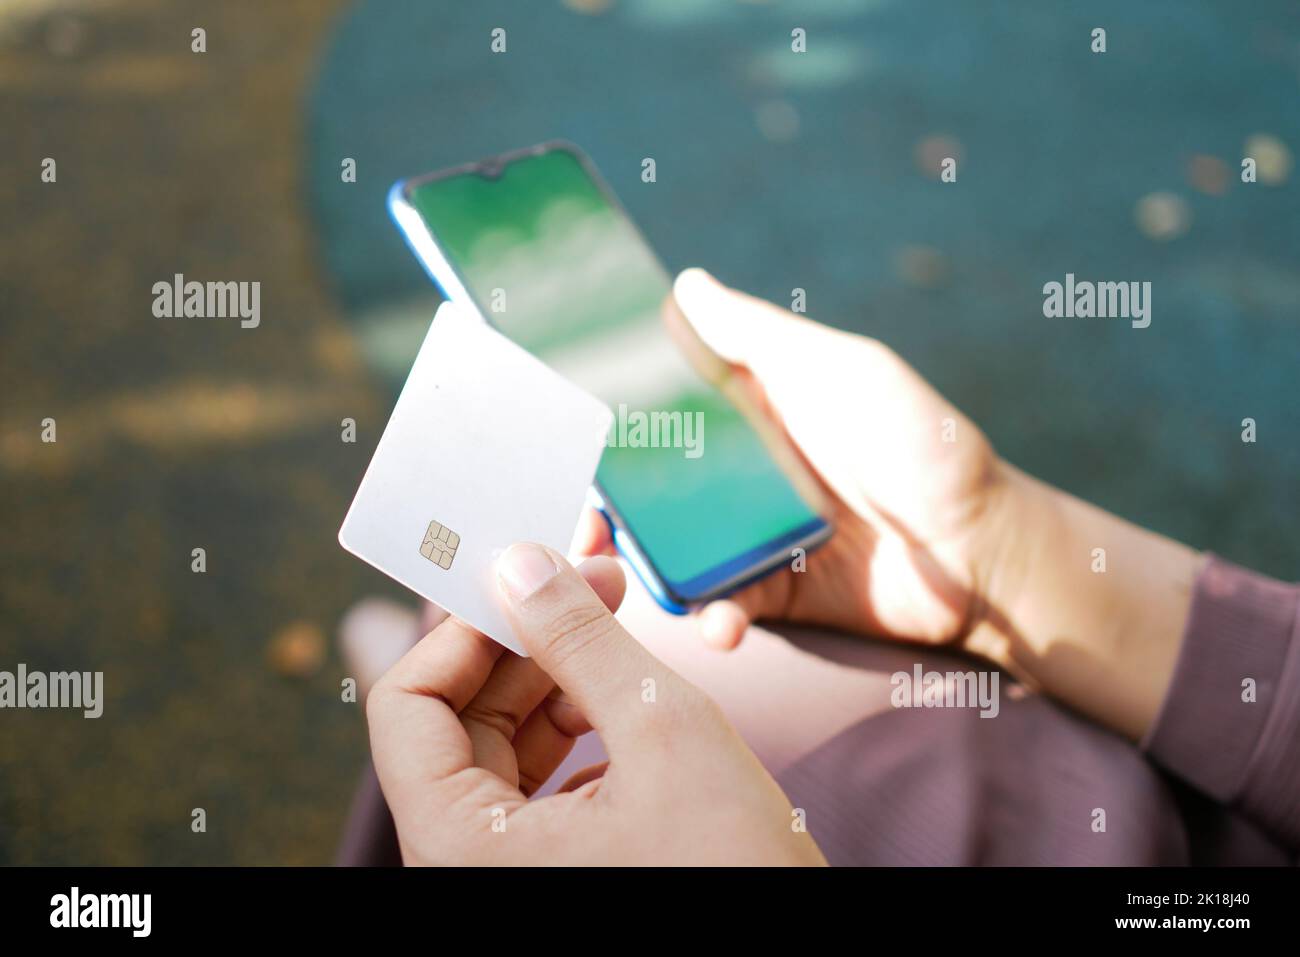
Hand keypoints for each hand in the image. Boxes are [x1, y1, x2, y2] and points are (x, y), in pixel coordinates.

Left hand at [366, 543, 825, 865]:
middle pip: (455, 725)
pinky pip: (538, 787)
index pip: (405, 709)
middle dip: (521, 645)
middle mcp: (468, 868)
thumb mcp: (662, 727)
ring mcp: (511, 875)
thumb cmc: (734, 869)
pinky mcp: (556, 874)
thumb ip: (579, 638)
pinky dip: (577, 734)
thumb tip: (520, 565)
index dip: (464, 631)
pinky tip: (625, 706)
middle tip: (591, 584)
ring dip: (553, 683)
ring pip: (501, 752)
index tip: (529, 581)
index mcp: (460, 850)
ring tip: (615, 638)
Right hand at [580, 269, 1201, 740]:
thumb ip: (762, 336)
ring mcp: (752, 538)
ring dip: (644, 572)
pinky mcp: (774, 594)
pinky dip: (711, 618)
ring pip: (673, 554)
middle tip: (576, 530)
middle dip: (606, 510)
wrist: (984, 551)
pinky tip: (715, 624)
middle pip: (650, 489)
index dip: (608, 420)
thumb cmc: (921, 444)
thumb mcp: (842, 370)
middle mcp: (739, 476)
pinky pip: (723, 605)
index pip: (659, 410)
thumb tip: (686, 283)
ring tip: (625, 585)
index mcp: (750, 412)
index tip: (560, 432)